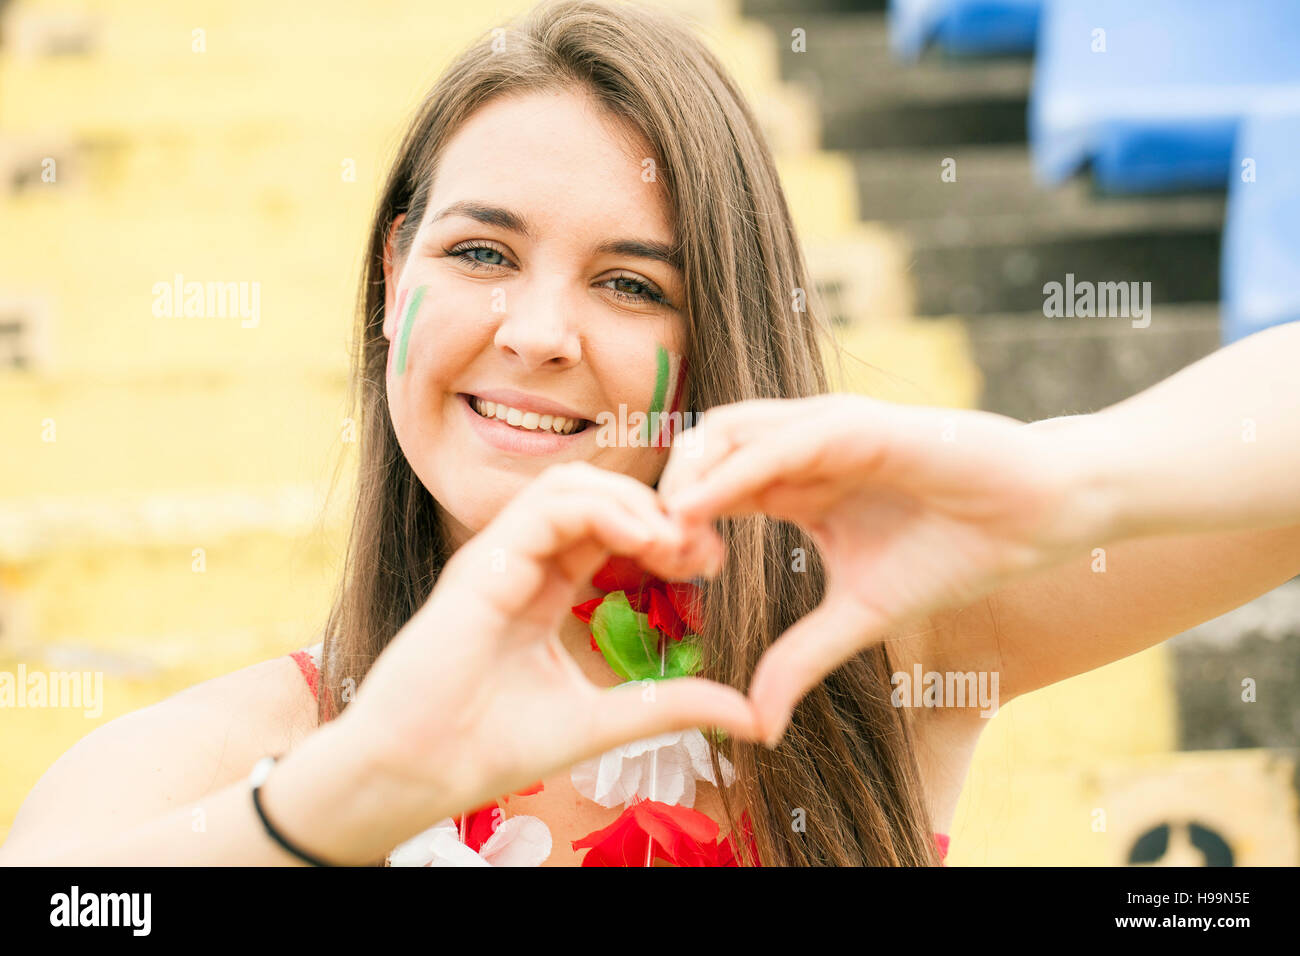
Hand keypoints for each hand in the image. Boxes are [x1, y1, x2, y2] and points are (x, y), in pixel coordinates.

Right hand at [336, 461, 756, 846]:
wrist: (418, 773)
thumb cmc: (492, 747)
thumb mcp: (605, 720)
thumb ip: (672, 705)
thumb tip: (752, 716)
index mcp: (546, 587)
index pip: (611, 530)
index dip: (665, 534)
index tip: (710, 565)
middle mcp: (523, 561)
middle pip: (597, 496)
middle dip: (658, 510)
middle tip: (704, 549)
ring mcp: (499, 556)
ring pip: (570, 485)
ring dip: (633, 503)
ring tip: (676, 542)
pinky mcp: (481, 562)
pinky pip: (545, 508)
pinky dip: (602, 511)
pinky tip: (643, 541)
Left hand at [659, 394, 1108, 744]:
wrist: (1033, 519)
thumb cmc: (952, 552)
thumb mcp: (860, 615)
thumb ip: (802, 657)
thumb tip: (758, 724)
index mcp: (793, 483)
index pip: (708, 486)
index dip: (676, 522)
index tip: (668, 573)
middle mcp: (800, 449)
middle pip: (700, 450)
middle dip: (666, 493)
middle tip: (655, 551)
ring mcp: (825, 430)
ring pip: (725, 431)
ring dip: (686, 476)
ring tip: (665, 530)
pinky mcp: (858, 426)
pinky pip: (779, 443)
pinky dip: (732, 471)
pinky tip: (699, 508)